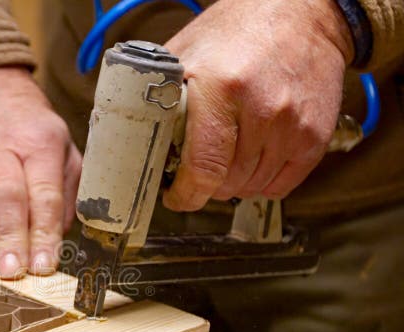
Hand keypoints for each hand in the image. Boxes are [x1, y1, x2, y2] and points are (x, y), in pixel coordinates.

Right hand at [0, 67, 81, 277]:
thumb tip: (60, 236)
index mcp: (40, 145)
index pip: (44, 193)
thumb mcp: (63, 149)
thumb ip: (67, 191)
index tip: (43, 265)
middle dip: (8, 236)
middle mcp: (2, 148)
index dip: (44, 232)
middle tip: (10, 271)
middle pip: (5, 194)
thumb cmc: (30, 130)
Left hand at [163, 0, 353, 210]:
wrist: (303, 13)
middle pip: (226, 184)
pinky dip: (261, 182)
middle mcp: (262, 109)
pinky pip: (281, 185)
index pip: (203, 168)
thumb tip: (135, 138)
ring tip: (225, 157)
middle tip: (197, 168)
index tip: (175, 196)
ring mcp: (292, 125)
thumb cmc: (237, 31)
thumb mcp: (186, 54)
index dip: (185, 194)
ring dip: (233, 183)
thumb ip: (161, 96)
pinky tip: (251, 159)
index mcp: (221, 88)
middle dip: (205, 185)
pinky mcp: (315, 135)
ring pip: (252, 188)